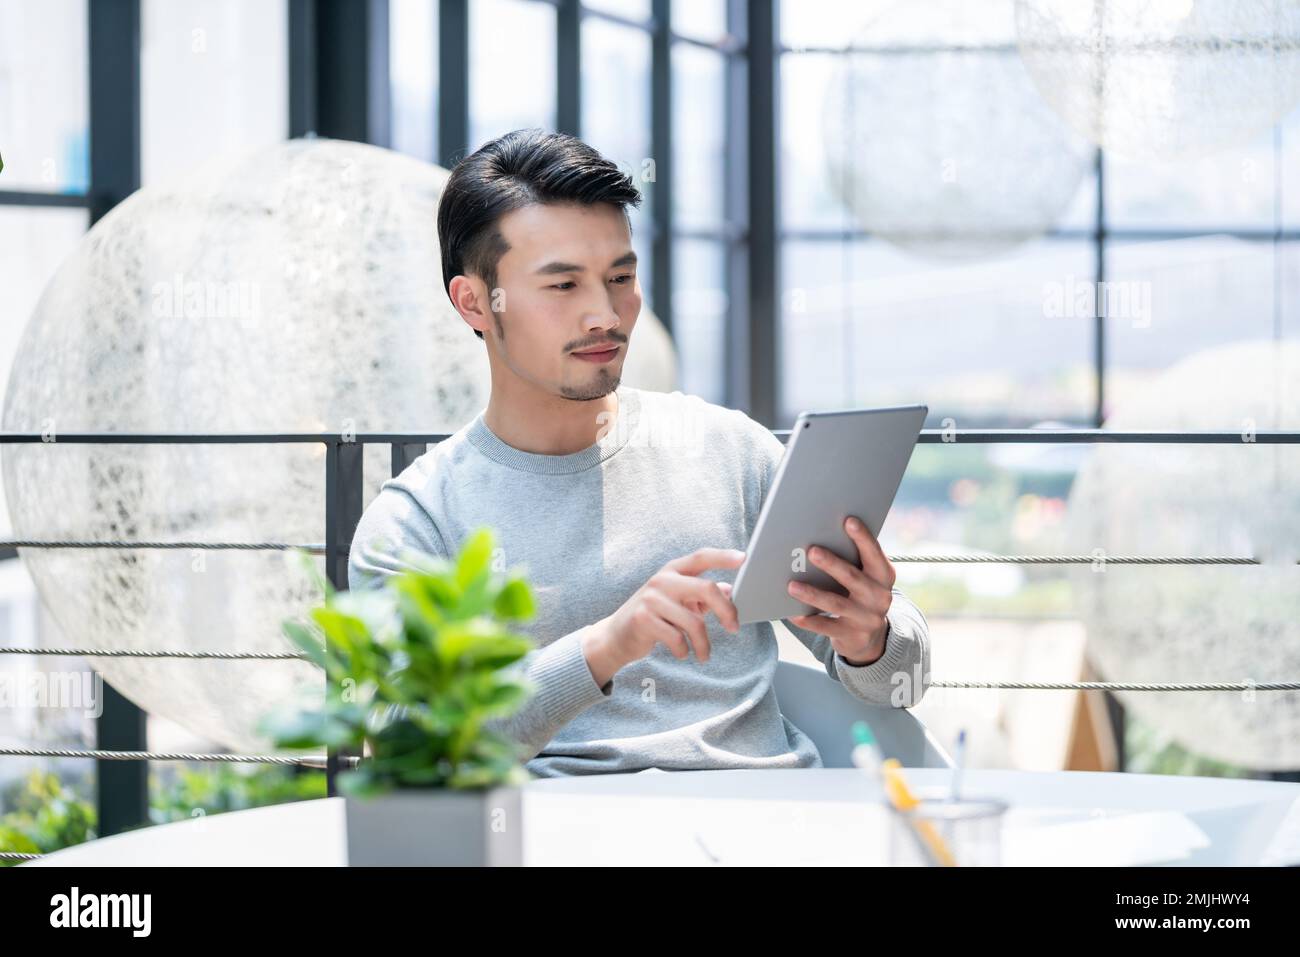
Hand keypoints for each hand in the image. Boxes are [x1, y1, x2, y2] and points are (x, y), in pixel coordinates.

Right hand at [588, 548, 744, 677]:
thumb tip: (729, 590)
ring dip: (704, 644)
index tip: (744, 558)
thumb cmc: (652, 617)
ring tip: (704, 655)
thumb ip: (701, 597)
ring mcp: (651, 598)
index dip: (723, 557)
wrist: (615, 637)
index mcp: (672, 571)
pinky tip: (682, 653)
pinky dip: (685, 650)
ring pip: (694, 622)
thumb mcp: (676, 602)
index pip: (701, 557)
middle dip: (727, 611)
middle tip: (735, 628)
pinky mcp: (643, 619)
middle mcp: (662, 580)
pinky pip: (677, 638)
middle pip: (706, 589)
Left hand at [787, 516, 894, 666]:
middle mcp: (880, 597)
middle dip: (832, 563)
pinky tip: (793, 613)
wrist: (872, 637)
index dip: (863, 538)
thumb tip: (821, 536)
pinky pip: (826, 626)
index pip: (874, 554)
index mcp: (884, 576)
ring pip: (836, 603)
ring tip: (791, 585)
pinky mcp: (852, 635)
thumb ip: (854, 560)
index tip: (848, 520)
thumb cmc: (861, 594)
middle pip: (853, 577)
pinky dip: (808, 620)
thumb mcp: (867, 578)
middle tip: (811, 551)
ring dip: (813, 594)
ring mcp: (866, 618)